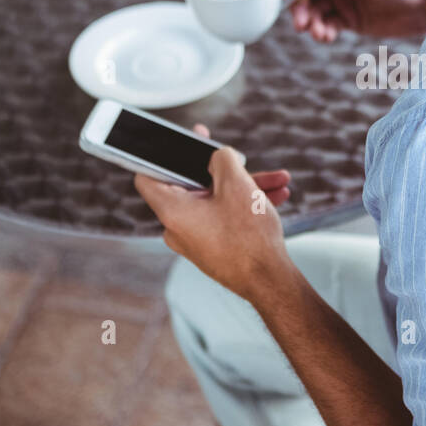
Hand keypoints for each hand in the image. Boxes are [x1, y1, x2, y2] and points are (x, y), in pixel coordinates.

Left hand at [134, 125, 291, 299]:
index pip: (148, 176)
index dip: (162, 155)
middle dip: (225, 170)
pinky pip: (225, 218)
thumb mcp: (236, 183)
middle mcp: (178, 227)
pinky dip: (245, 205)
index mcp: (172, 211)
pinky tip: (275, 198)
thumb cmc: (248, 236)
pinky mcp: (214, 249)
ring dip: (246, 187)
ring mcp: (196, 240)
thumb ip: (222, 158)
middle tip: (240, 156)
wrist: (269, 281)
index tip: (181, 144)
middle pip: (193, 186)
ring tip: (278, 181)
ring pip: (216, 201)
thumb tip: (218, 157)